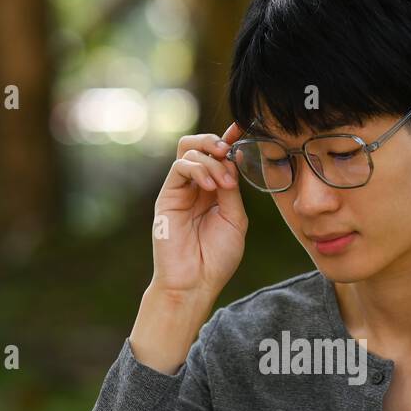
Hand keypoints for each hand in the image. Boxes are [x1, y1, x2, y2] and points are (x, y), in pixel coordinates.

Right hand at [150, 122, 248, 301]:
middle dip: (214, 141)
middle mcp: (195, 187)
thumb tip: (231, 160)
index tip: (242, 128)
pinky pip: (179, 168)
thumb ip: (232, 190)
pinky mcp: (167, 197)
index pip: (217, 156)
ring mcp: (180, 191)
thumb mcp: (235, 219)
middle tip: (228, 151)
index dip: (228, 140)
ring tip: (224, 183)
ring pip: (188, 151)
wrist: (195, 282)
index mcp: (214, 191)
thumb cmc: (216, 258)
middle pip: (198, 145)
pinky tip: (211, 187)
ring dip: (210, 160)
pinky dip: (198, 170)